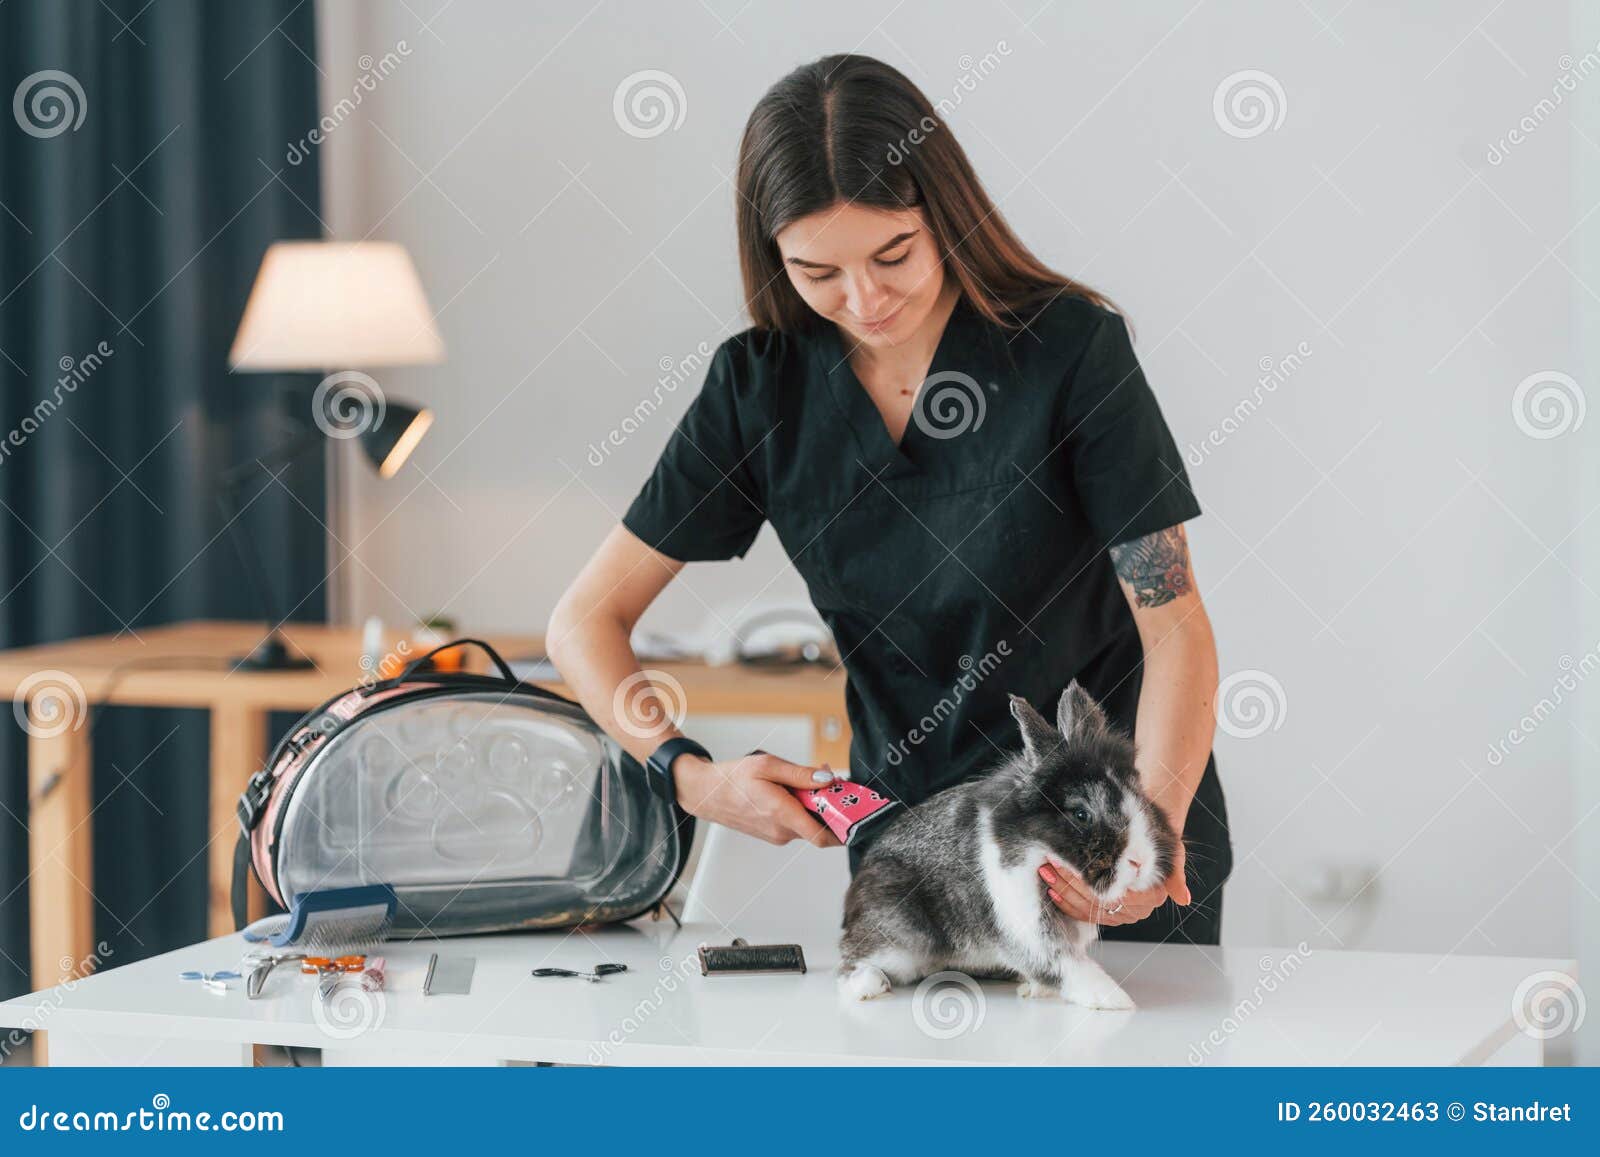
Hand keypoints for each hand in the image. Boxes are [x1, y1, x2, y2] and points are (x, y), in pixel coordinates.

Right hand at [672, 751, 842, 847]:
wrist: (706, 794)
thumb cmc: (734, 778)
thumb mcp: (769, 766)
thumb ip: (801, 775)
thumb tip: (828, 780)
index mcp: (782, 815)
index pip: (823, 837)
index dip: (845, 829)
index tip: (858, 813)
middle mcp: (782, 831)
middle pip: (820, 826)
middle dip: (831, 807)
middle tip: (833, 783)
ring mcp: (777, 835)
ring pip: (808, 824)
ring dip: (815, 806)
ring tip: (806, 781)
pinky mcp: (773, 834)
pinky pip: (796, 824)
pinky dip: (802, 810)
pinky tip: (793, 791)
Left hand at [1039, 841, 1189, 926]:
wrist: (1148, 835)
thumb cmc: (1157, 838)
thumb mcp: (1172, 851)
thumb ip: (1175, 874)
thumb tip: (1183, 899)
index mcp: (1151, 897)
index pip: (1112, 895)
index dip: (1085, 882)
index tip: (1065, 862)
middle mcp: (1136, 911)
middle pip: (1096, 903)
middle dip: (1069, 883)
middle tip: (1048, 864)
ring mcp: (1120, 914)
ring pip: (1087, 909)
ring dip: (1063, 891)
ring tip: (1044, 870)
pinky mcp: (1106, 912)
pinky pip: (1083, 913)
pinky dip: (1065, 901)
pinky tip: (1050, 886)